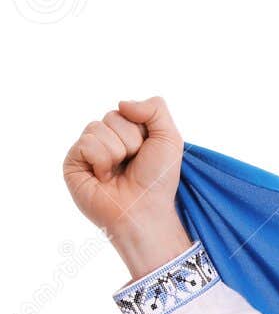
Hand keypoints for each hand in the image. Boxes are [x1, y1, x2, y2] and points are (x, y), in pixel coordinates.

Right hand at [63, 96, 192, 275]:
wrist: (144, 210)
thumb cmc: (158, 180)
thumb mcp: (170, 139)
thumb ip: (155, 109)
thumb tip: (122, 103)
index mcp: (126, 132)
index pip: (127, 109)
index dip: (143, 131)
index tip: (148, 153)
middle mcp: (105, 139)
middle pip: (113, 116)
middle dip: (130, 141)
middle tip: (133, 164)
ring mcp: (87, 150)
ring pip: (97, 127)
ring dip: (117, 152)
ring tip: (119, 172)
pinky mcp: (72, 163)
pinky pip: (86, 143)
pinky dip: (101, 160)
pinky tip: (104, 178)